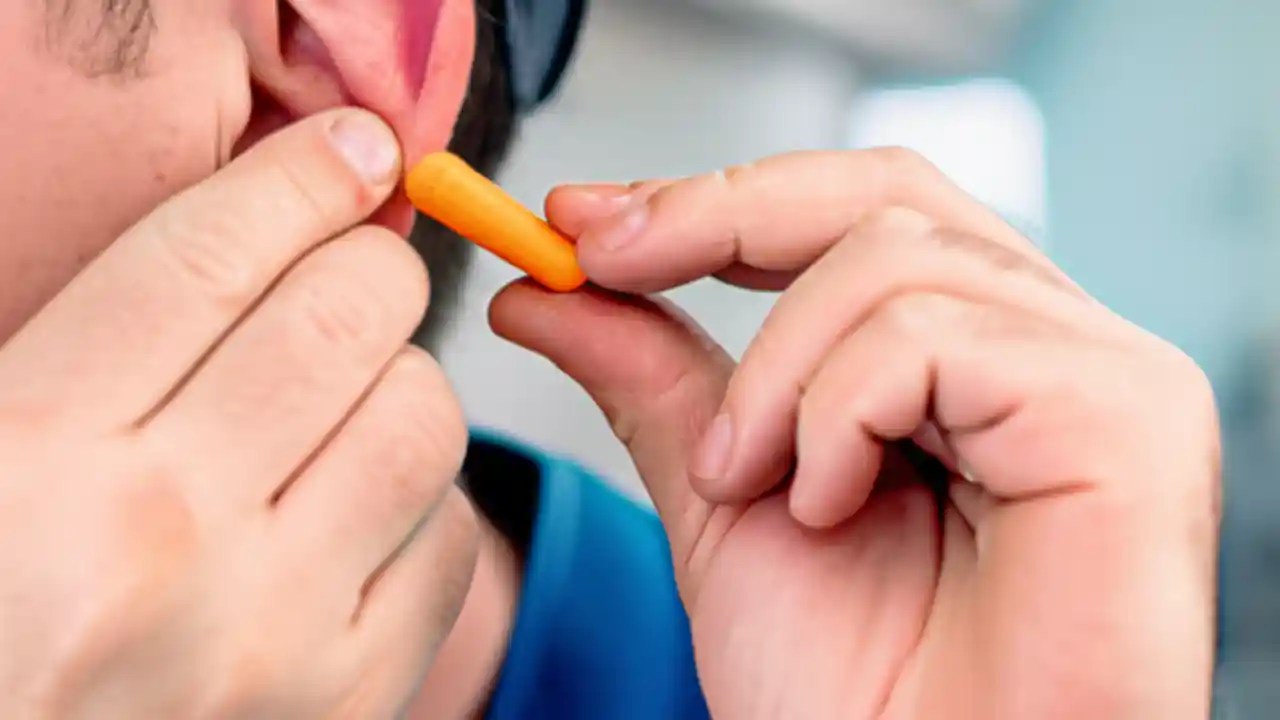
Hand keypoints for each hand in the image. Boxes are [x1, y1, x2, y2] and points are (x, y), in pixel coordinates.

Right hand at [0, 109, 476, 717]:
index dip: (302, 177)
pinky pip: (451, 536)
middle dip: (369, 268)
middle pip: (344, 315)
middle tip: (351, 281)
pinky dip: (425, 499)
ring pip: (423, 416)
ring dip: (403, 382)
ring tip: (348, 407)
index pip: (209, 254)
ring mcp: (270, 632)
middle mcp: (161, 540)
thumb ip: (90, 341)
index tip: (353, 152)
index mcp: (35, 454)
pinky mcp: (352, 699)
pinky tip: (362, 510)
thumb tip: (263, 225)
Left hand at [492, 149, 1220, 718]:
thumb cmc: (854, 694)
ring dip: (772, 375)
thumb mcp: (722, 502)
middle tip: (599, 256)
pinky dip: (838, 415)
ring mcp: (1099, 373)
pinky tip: (829, 505)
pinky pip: (933, 339)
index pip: (853, 215)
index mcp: (971, 361)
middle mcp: (1048, 349)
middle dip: (719, 215)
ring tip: (746, 481)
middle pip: (884, 195)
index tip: (582, 218)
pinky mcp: (1128, 414)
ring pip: (892, 258)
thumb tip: (550, 290)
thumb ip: (657, 382)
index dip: (718, 199)